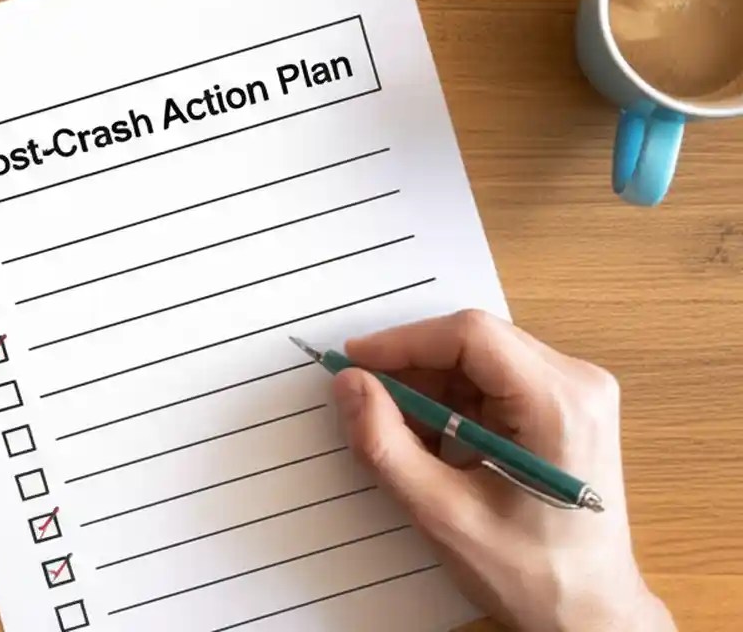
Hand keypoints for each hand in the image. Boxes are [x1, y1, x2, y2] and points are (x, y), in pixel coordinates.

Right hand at [330, 310, 674, 631]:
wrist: (592, 612)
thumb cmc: (530, 574)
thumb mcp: (443, 514)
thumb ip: (386, 445)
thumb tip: (348, 385)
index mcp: (560, 404)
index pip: (471, 336)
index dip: (403, 342)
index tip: (352, 362)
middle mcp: (578, 384)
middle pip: (476, 342)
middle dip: (413, 366)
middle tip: (365, 400)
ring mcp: (577, 393)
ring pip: (481, 359)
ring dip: (431, 388)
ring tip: (402, 436)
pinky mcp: (566, 407)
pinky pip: (495, 382)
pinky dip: (453, 403)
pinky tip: (433, 443)